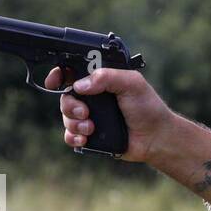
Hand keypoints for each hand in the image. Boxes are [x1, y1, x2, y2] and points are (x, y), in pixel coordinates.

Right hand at [45, 66, 175, 163]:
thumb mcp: (131, 83)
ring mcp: (90, 116)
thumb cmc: (148, 108)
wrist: (156, 138)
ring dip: (73, 122)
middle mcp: (92, 97)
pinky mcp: (91, 135)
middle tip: (86, 112)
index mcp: (100, 80)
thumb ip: (107, 77)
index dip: (59, 75)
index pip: (72, 72)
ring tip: (90, 128)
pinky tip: (84, 138)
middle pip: (65, 96)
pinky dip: (73, 137)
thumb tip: (79, 85)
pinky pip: (70, 136)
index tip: (54, 82)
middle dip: (70, 105)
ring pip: (66, 116)